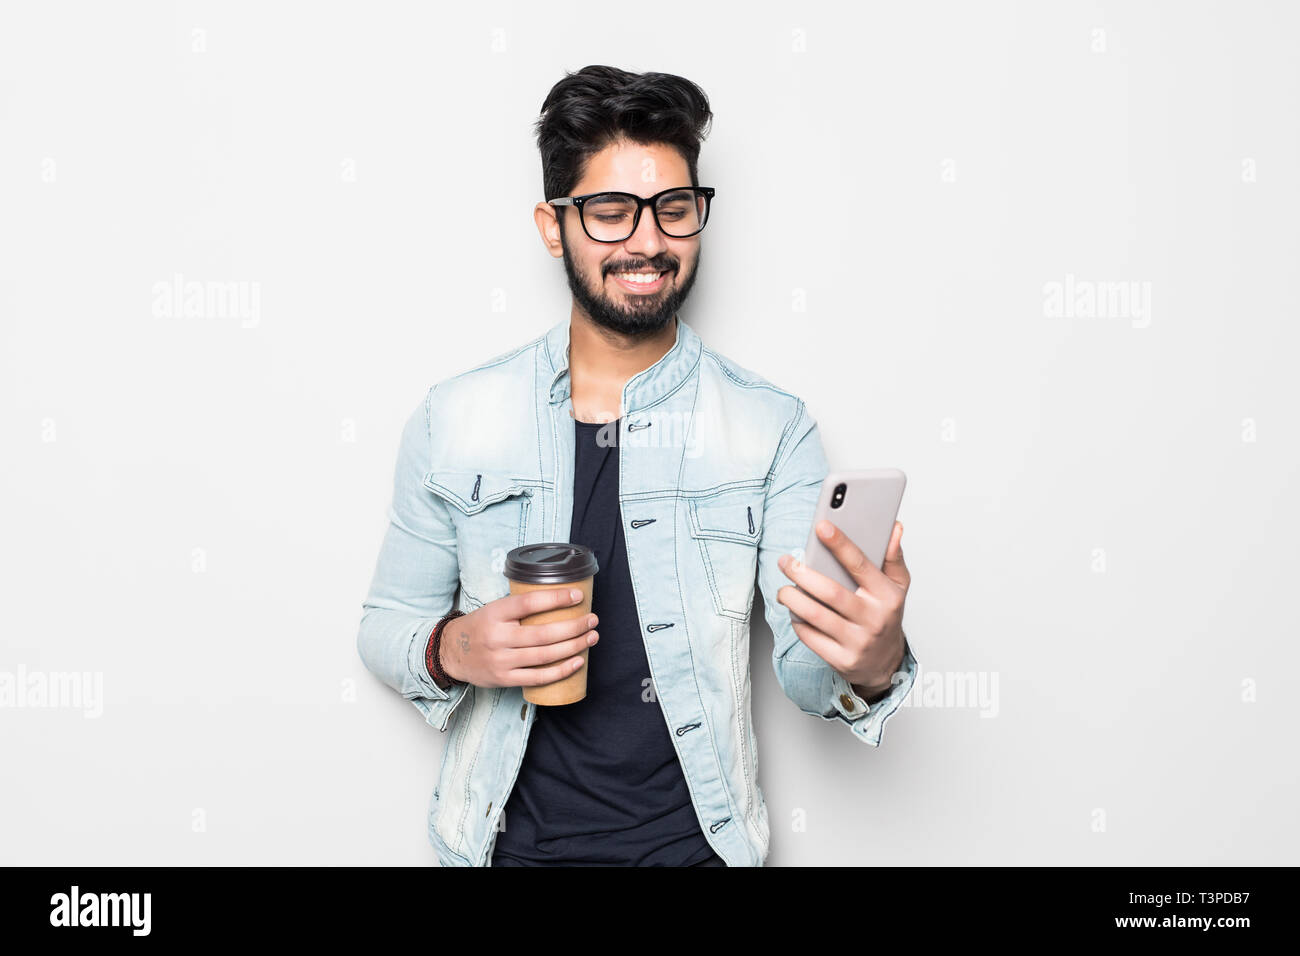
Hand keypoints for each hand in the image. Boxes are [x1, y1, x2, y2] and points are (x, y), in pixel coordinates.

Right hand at [439, 588, 599, 688]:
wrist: (452, 652)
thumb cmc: (481, 627)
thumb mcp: (494, 609)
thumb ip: (520, 607)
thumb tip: (561, 599)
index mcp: (495, 613)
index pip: (529, 603)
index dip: (556, 598)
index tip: (577, 596)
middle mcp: (498, 637)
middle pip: (543, 633)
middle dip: (574, 627)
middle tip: (592, 620)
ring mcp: (501, 660)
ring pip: (544, 656)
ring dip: (574, 647)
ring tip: (591, 637)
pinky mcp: (504, 679)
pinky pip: (538, 677)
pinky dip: (561, 671)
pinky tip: (577, 662)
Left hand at [776, 519, 909, 696]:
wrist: (886, 663)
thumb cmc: (885, 616)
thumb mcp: (898, 587)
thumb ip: (893, 557)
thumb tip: (894, 529)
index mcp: (887, 596)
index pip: (860, 565)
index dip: (840, 544)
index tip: (822, 527)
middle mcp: (874, 619)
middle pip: (831, 592)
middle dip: (802, 573)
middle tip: (786, 562)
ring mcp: (857, 642)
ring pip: (815, 615)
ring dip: (792, 598)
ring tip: (783, 588)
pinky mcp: (842, 659)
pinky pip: (810, 637)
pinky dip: (797, 622)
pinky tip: (793, 611)